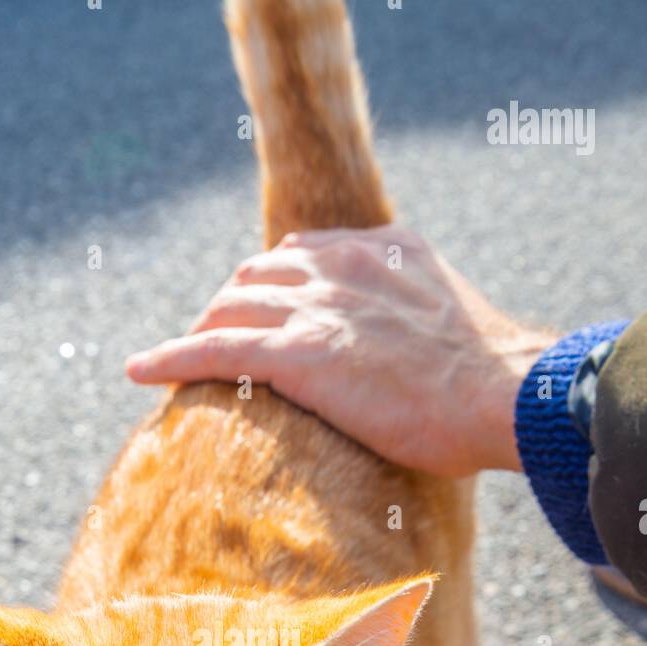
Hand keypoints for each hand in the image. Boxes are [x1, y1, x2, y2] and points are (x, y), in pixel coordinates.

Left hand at [126, 226, 552, 477]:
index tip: (261, 314)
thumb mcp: (454, 326)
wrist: (507, 393)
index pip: (301, 252)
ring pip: (230, 308)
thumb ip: (417, 323)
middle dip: (229, 306)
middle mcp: (342, 266)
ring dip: (199, 334)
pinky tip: (139, 370)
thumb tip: (412, 363)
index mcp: (382, 251)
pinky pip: (213, 348)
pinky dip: (170, 356)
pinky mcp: (298, 353)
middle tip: (215, 344)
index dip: (271, 287)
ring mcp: (316, 307)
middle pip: (255, 274)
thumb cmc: (494, 384)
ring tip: (177, 362)